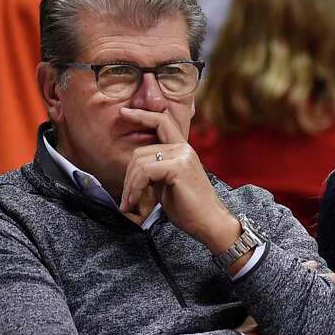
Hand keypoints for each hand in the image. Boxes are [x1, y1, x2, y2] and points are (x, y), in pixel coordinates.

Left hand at [118, 107, 237, 250]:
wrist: (209, 223)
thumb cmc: (189, 209)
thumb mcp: (167, 184)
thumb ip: (155, 170)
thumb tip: (134, 167)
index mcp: (183, 150)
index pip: (161, 122)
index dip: (142, 115)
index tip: (125, 112)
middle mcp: (184, 148)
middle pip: (141, 150)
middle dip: (128, 176)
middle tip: (126, 199)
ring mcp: (182, 156)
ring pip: (139, 162)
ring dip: (129, 186)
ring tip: (129, 205)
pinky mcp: (178, 167)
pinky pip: (144, 173)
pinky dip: (134, 189)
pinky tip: (134, 204)